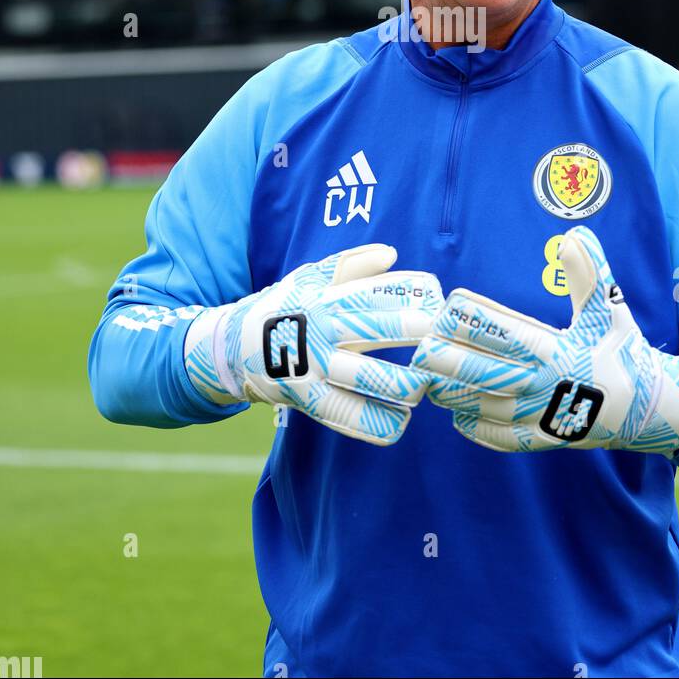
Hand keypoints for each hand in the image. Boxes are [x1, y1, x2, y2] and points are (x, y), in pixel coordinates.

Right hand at [185, 243, 443, 444]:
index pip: (375, 297)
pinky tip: (400, 423)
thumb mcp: (309, 277)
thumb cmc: (285, 307)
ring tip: (426, 386)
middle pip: (374, 333)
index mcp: (325, 300)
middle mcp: (319, 333)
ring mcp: (312, 369)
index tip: (441, 310)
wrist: (234, 348)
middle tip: (444, 345)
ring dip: (403, 385)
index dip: (412, 303)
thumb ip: (351, 264)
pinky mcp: (306, 402)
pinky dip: (377, 423)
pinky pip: (347, 416)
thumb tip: (391, 254)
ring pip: (366, 379)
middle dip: (416, 338)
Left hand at [411, 227, 678, 453]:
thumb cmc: (622, 353)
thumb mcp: (609, 311)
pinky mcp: (540, 440)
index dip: (473, 321)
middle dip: (447, 360)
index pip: (504, 333)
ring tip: (427, 378)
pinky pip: (498, 436)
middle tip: (419, 348)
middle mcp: (542, 386)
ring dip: (452, 393)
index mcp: (556, 352)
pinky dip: (474, 426)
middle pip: (483, 372)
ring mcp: (539, 417)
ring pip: (483, 406)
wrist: (648, 411)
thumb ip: (590, 274)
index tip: (448, 308)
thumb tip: (575, 236)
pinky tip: (454, 414)